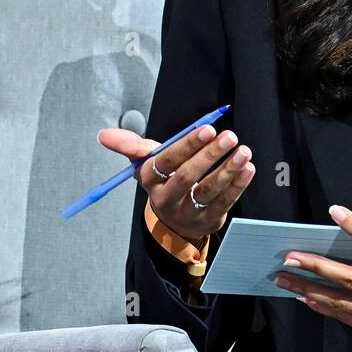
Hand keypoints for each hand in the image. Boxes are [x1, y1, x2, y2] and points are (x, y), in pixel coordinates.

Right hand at [98, 124, 254, 244]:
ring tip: (243, 151)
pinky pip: (225, 203)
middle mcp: (167, 199)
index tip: (207, 129)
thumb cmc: (165, 180)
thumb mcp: (148, 163)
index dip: (187, 146)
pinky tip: (248, 168)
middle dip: (209, 155)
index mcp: (150, 181)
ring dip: (228, 170)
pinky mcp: (208, 222)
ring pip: (208, 191)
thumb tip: (104, 134)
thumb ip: (131, 146)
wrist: (175, 221)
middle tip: (229, 136)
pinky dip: (238, 185)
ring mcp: (188, 213)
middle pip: (187, 177)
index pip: (166, 162)